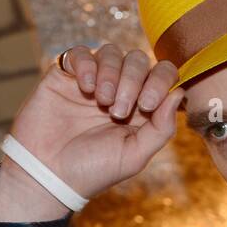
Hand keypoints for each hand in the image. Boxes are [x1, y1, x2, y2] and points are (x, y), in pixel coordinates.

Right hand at [0, 45, 183, 207]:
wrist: (47, 174)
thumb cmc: (91, 171)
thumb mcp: (134, 156)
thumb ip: (161, 128)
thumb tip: (179, 94)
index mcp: (140, 110)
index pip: (162, 75)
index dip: (161, 81)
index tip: (147, 104)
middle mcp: (118, 91)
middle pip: (138, 60)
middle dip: (133, 80)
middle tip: (118, 110)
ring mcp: (92, 82)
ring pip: (112, 52)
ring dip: (111, 74)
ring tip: (100, 101)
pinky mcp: (65, 76)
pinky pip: (80, 53)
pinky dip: (87, 65)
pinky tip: (85, 88)